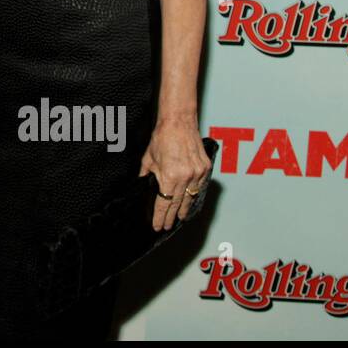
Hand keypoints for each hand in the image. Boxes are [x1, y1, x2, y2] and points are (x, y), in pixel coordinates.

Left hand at [139, 115, 211, 230]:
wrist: (179, 122)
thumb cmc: (162, 138)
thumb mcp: (148, 158)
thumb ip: (145, 174)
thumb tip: (141, 184)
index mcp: (169, 176)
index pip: (164, 203)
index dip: (160, 216)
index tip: (158, 225)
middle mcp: (186, 177)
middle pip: (178, 204)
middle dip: (172, 216)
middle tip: (167, 225)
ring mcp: (198, 173)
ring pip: (191, 197)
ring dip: (185, 208)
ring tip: (180, 217)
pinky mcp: (205, 168)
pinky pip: (200, 186)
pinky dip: (194, 194)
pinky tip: (190, 199)